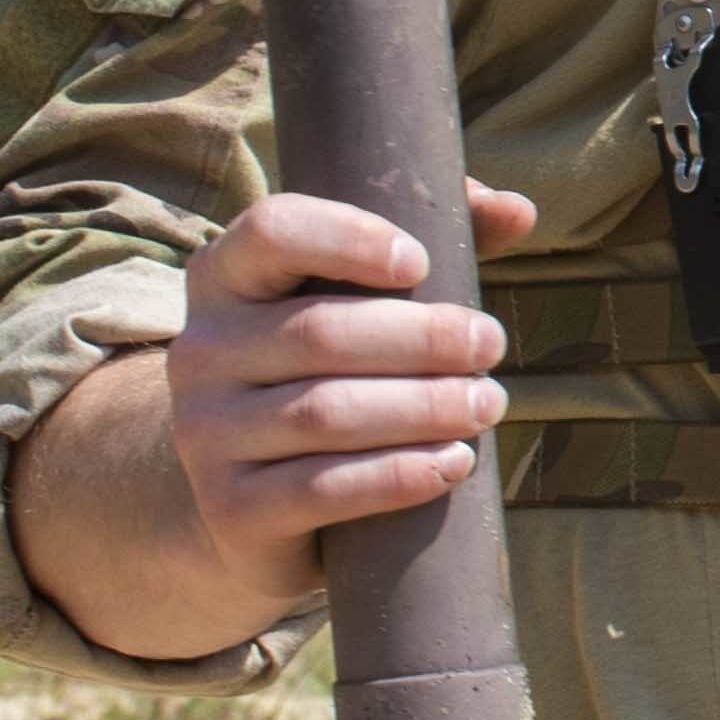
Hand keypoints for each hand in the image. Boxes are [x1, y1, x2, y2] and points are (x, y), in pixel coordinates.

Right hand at [159, 180, 539, 608]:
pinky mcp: (229, 508)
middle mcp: (200, 349)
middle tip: (491, 346)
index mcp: (226, 277)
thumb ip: (439, 238)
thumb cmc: (330, 372)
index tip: (421, 263)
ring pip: (325, 413)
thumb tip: (519, 211)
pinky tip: (453, 464)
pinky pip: (321, 488)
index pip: (272, 231)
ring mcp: (205, 432)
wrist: (255, 506)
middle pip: (319, 332)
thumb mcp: (371, 297)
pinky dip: (398, 475)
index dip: (349, 238)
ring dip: (423, 408)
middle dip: (422, 339)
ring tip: (488, 404)